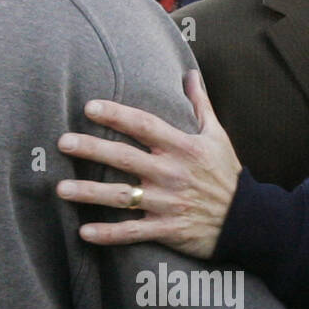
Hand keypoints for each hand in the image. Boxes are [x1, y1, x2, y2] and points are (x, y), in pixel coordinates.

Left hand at [56, 69, 242, 258]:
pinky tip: (84, 233)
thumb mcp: (218, 137)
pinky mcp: (167, 229)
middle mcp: (171, 174)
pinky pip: (132, 232)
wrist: (247, 221)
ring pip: (121, 196)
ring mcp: (167, 203)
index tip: (89, 107)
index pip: (144, 126)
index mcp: (183, 147)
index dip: (117, 115)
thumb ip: (200, 105)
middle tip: (62, 143)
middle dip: (91, 148)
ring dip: (89, 192)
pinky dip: (108, 234)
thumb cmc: (227, 175)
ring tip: (61, 188)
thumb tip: (190, 74)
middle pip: (124, 158)